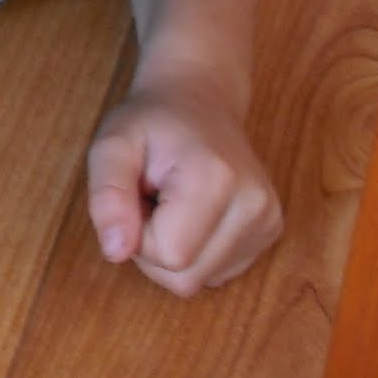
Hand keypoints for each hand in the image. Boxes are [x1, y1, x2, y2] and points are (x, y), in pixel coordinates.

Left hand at [84, 77, 281, 296]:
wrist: (198, 98)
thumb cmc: (150, 122)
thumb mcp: (112, 145)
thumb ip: (107, 196)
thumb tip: (116, 253)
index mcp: (216, 179)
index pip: (167, 256)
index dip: (138, 232)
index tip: (140, 192)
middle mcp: (255, 204)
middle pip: (185, 279)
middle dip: (153, 246)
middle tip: (152, 197)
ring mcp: (269, 220)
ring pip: (201, 280)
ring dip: (173, 249)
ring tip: (172, 201)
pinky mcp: (271, 230)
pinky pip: (217, 272)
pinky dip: (196, 251)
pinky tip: (194, 212)